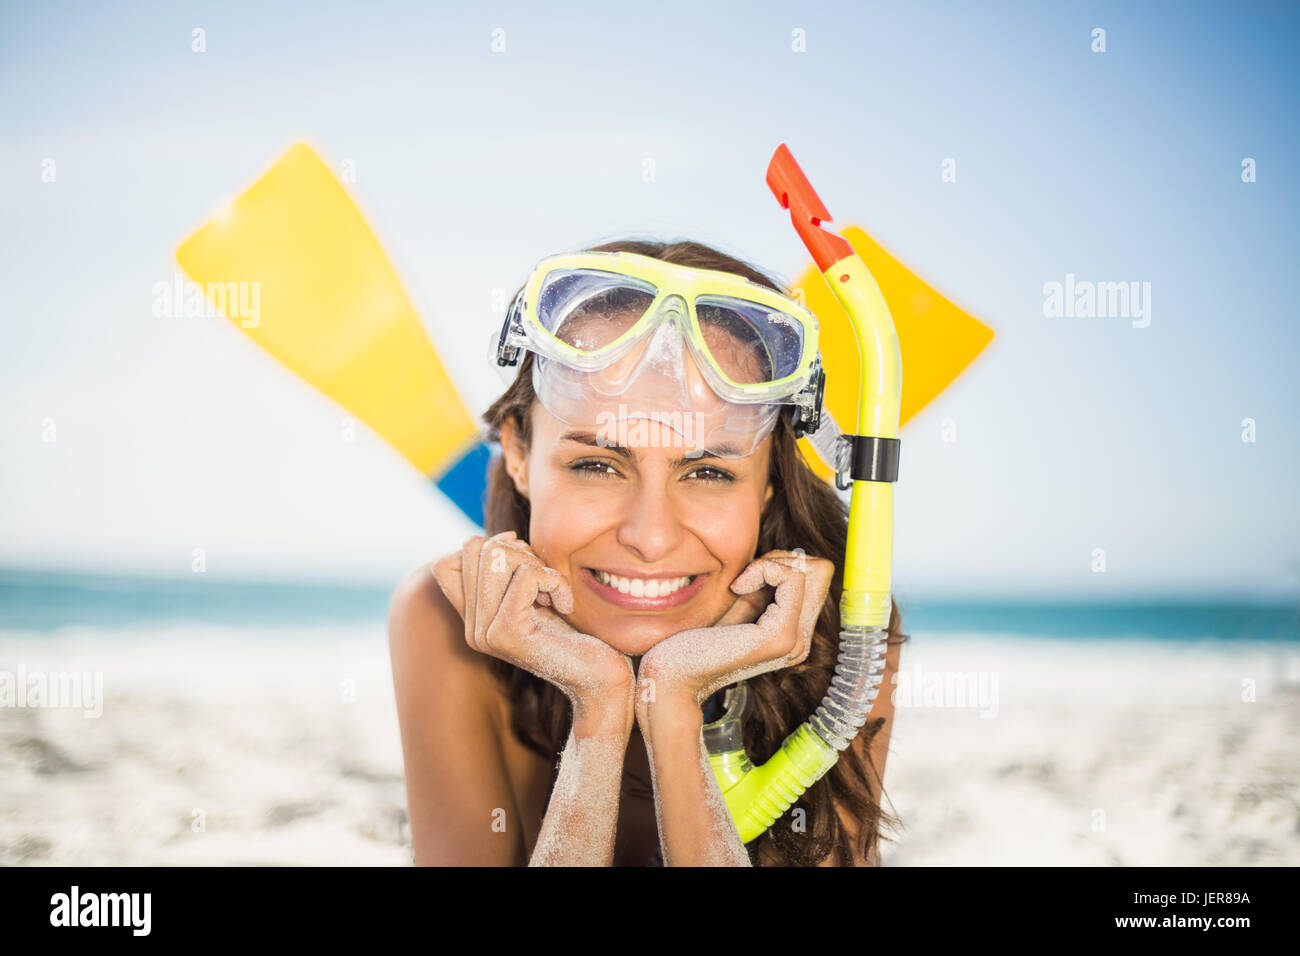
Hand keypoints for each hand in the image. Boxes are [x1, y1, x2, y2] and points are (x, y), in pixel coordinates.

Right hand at [432, 531, 634, 715]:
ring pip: (496, 555)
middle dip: (518, 552)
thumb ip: (511, 571)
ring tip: (554, 594)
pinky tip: (566, 606)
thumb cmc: (577, 633)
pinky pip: (527, 576)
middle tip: (544, 583)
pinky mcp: (507, 633)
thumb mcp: (537, 595)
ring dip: (537, 565)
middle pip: (474, 549)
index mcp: (472, 620)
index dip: (488, 550)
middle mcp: (471, 629)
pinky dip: (556, 581)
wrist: (601, 678)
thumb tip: (505, 537)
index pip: (444, 563)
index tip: (526, 566)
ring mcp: (485, 633)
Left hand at [636, 550, 833, 711]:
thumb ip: (763, 586)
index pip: (817, 573)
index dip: (782, 562)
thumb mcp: (736, 604)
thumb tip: (789, 554)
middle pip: (820, 569)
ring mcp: (794, 641)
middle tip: (744, 578)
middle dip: (779, 559)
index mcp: (792, 634)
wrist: (671, 672)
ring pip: (810, 569)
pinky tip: (737, 588)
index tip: (746, 577)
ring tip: (739, 585)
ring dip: (770, 564)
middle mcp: (801, 641)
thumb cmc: (691, 637)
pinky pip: (792, 578)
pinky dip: (764, 570)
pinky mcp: (781, 637)